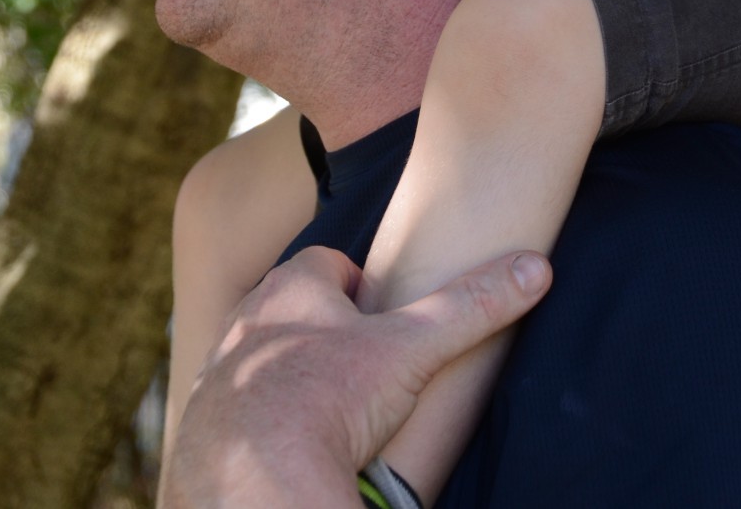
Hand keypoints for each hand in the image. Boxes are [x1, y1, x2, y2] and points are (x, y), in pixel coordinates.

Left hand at [164, 244, 550, 508]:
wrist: (252, 475)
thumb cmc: (327, 398)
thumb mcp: (411, 349)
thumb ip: (470, 308)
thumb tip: (537, 269)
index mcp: (293, 284)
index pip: (333, 264)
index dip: (364, 292)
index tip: (385, 327)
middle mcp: (250, 315)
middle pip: (297, 308)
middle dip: (328, 332)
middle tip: (363, 373)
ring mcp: (221, 365)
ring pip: (266, 354)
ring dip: (293, 372)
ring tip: (329, 412)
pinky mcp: (203, 415)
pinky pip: (238, 403)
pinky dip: (263, 415)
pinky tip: (290, 441)